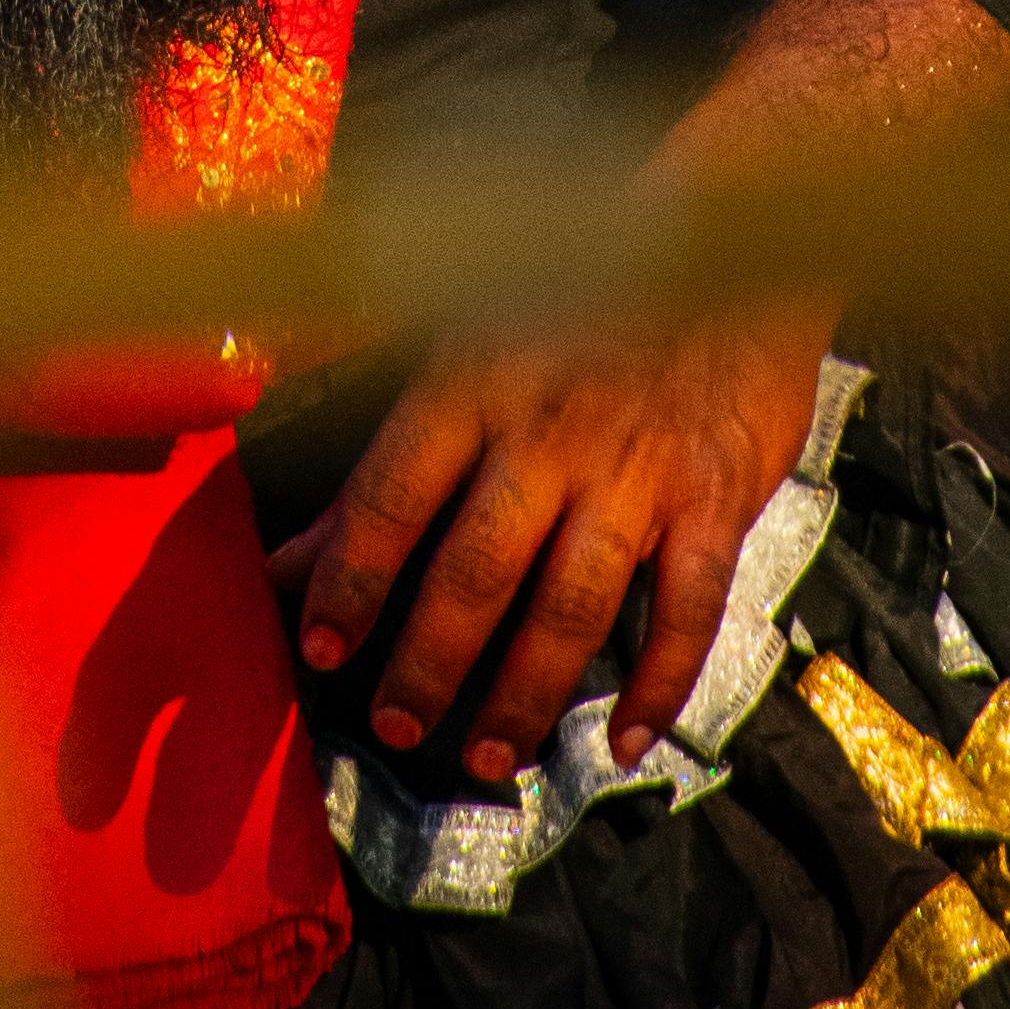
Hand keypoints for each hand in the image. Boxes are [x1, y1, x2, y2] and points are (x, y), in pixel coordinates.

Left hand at [272, 304, 829, 782]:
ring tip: (487, 758)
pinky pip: (688, 612)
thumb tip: (285, 561)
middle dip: (429, 661)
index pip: (393, 497)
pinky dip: (659, 687)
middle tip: (397, 727)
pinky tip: (625, 744)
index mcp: (473, 384)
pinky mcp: (713, 500)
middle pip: (477, 569)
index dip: (351, 580)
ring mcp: (635, 470)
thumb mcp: (466, 360)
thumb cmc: (574, 309)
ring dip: (526, 695)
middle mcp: (548, 432)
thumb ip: (380, 473)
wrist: (724, 250)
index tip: (320, 649)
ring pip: (572, 607)